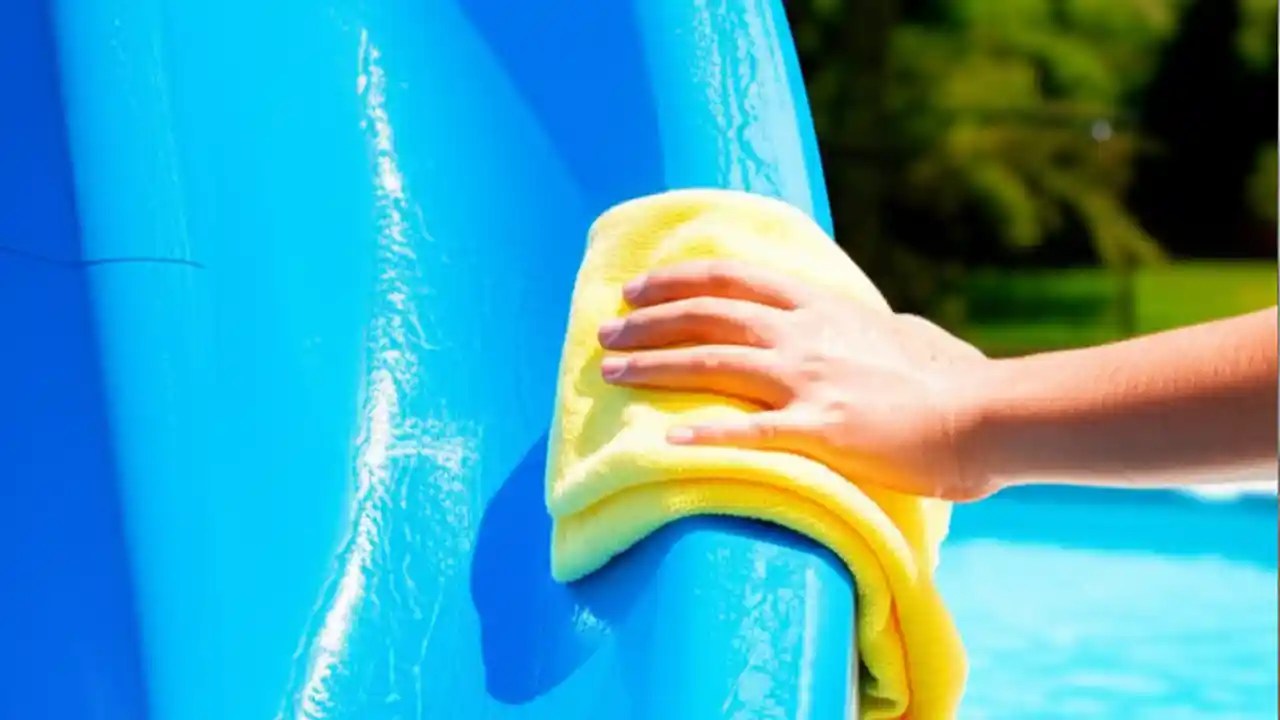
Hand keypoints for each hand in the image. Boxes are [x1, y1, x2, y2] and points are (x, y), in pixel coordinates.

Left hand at [597, 260, 995, 500]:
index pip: (730, 278)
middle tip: (607, 334)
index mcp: (818, 306)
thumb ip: (862, 325)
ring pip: (712, 362)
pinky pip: (750, 432)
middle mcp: (803, 334)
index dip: (676, 281)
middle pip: (706, 314)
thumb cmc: (946, 375)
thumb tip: (871, 323)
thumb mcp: (897, 331)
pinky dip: (704, 436)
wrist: (981, 413)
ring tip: (611, 374)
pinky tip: (666, 441)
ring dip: (654, 367)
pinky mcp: (821, 430)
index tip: (636, 289)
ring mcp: (808, 379)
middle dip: (648, 323)